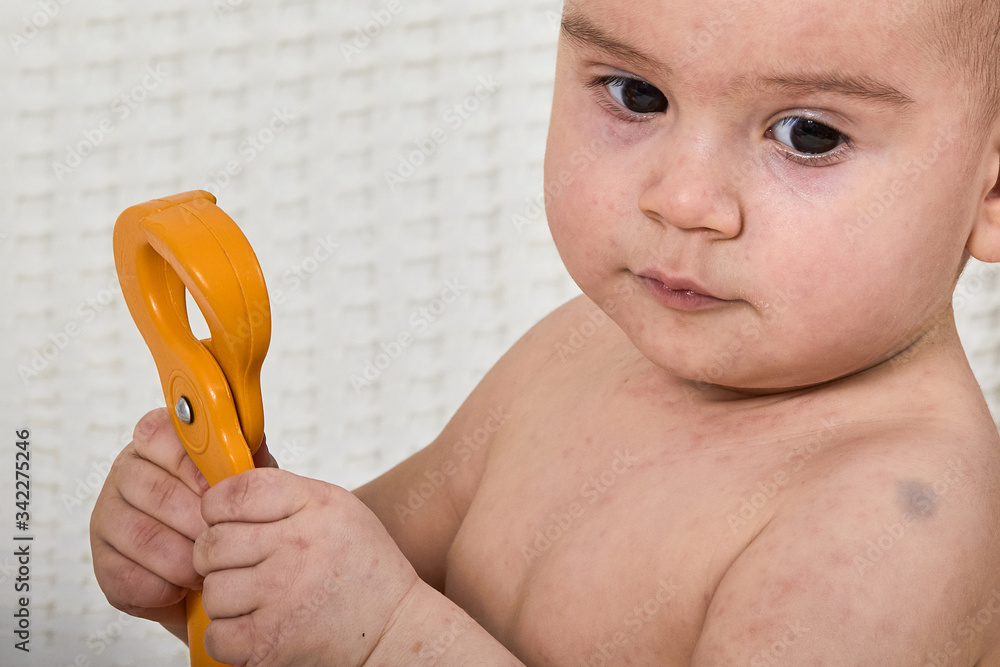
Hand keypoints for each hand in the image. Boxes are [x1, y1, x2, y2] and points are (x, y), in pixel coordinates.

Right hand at [90, 408, 275, 639]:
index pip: (157, 434)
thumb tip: (250, 442)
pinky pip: (127, 577)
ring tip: (208, 568)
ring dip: (183, 560)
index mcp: (158, 444)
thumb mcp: (246, 481)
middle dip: (199, 523)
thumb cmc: (229, 515)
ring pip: (142, 537)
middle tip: (225, 540)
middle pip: (155, 492)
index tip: (216, 489)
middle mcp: (126, 473)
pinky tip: (182, 587)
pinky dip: (163, 588)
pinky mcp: (102, 562)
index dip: (191, 465)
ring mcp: (108, 516)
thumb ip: (246, 458)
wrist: (218, 570)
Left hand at [193, 468, 420, 665]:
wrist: (392, 626)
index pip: (236, 493)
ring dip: (227, 597)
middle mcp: (298, 546)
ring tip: (256, 597)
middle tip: (242, 564)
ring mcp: (283, 596)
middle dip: (217, 555)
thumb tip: (220, 492)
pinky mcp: (270, 642)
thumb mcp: (336, 508)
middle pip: (212, 543)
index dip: (216, 505)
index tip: (222, 518)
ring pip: (213, 590)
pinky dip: (230, 635)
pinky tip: (256, 624)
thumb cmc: (361, 565)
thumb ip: (284, 493)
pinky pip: (217, 634)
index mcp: (314, 506)